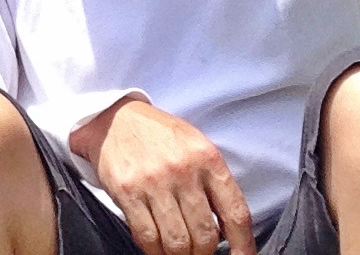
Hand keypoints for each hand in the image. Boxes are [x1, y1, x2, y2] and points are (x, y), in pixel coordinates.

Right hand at [70, 97, 255, 254]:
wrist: (116, 117)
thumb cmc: (161, 136)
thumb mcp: (196, 147)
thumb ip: (214, 183)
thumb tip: (229, 231)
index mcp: (207, 157)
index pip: (235, 213)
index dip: (243, 246)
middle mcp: (183, 169)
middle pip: (205, 236)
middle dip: (204, 253)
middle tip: (199, 251)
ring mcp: (154, 181)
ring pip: (177, 243)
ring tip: (178, 250)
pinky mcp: (128, 191)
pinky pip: (148, 238)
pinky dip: (155, 251)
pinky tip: (157, 247)